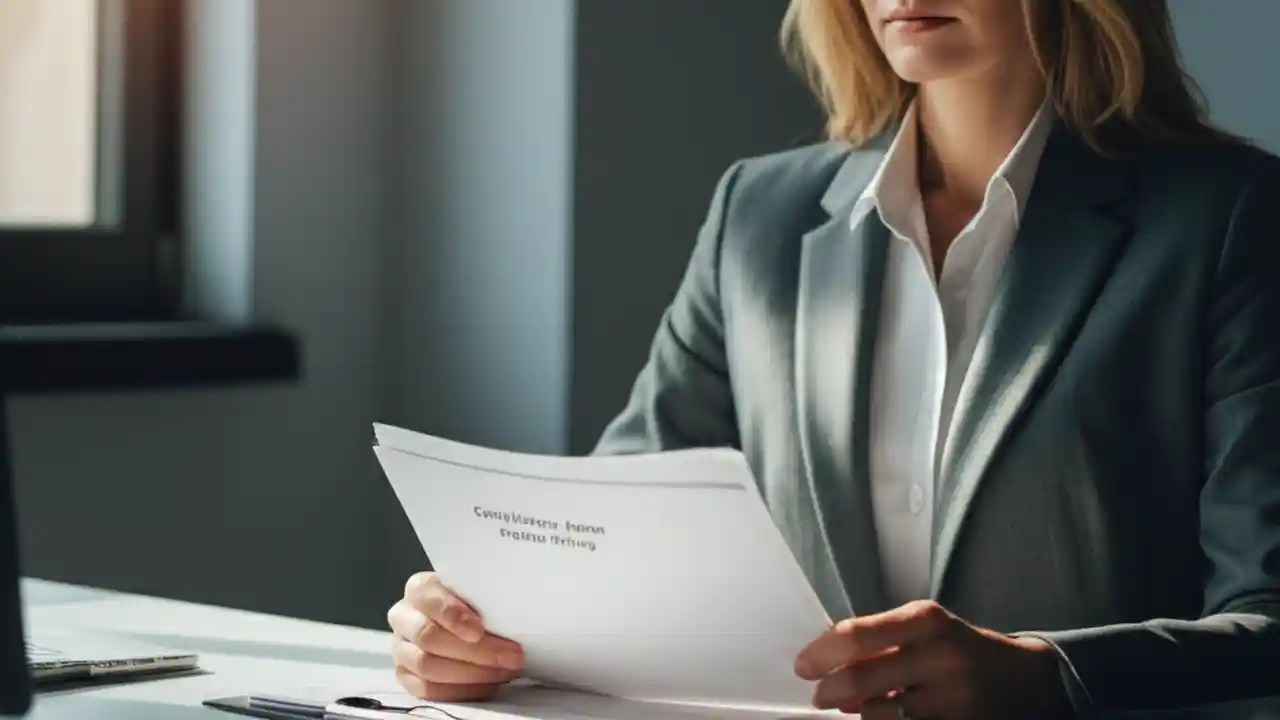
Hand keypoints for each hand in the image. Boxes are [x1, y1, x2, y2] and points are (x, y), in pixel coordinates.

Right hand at [387, 572, 523, 700]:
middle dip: (474, 651)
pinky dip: (462, 690)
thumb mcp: (479, 592)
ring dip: (472, 673)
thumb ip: (486, 598)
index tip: (479, 630)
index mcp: (419, 588)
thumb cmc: (473, 604)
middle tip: (510, 656)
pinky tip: (488, 685)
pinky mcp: (405, 675)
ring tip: (504, 671)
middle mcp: (403, 617)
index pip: (429, 600)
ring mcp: (400, 648)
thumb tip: (514, 615)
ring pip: (427, 667)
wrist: (460, 622)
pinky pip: (428, 690)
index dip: (454, 616)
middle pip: (429, 638)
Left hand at [794, 600, 1073, 718]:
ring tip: (850, 708)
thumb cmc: (961, 649)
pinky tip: (879, 719)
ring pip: (882, 715)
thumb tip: (826, 662)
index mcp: (927, 620)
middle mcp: (942, 656)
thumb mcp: (926, 630)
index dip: (821, 654)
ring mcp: (955, 698)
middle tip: (820, 696)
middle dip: (830, 691)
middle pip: (863, 682)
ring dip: (857, 714)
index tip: (803, 666)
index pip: (857, 636)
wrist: (1029, 681)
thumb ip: (880, 640)